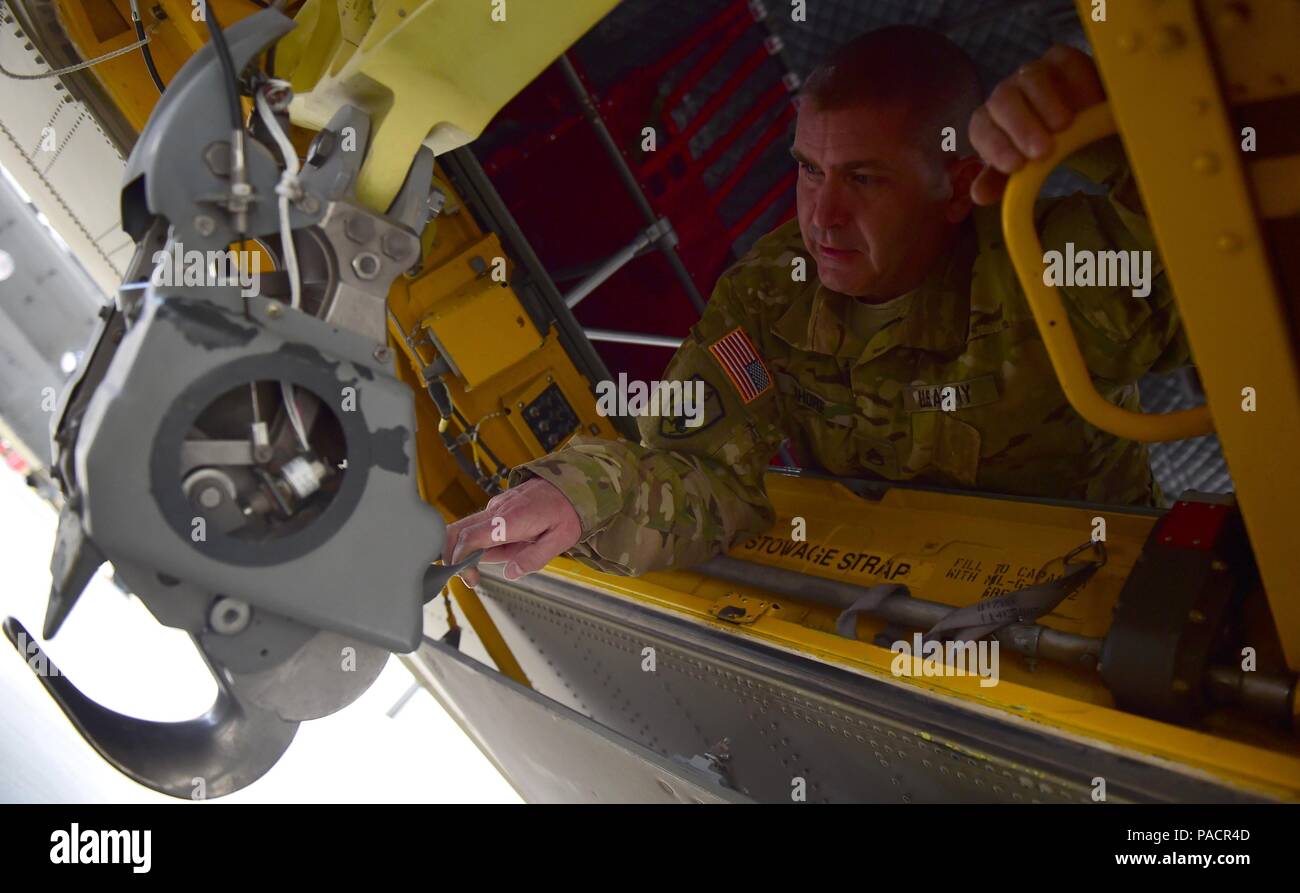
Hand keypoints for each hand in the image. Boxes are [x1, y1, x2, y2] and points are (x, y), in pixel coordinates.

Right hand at [441, 476, 582, 586]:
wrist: (573, 483)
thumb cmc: (568, 511)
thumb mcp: (560, 540)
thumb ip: (533, 558)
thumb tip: (510, 573)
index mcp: (510, 519)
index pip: (469, 538)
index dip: (460, 560)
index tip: (470, 578)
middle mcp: (498, 510)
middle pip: (457, 530)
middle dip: (451, 555)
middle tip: (468, 577)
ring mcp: (496, 507)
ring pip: (465, 529)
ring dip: (465, 551)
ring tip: (483, 568)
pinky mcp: (498, 507)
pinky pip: (480, 526)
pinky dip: (478, 543)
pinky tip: (499, 552)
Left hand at [969, 45, 1105, 205]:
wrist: (1085, 126)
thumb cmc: (1046, 149)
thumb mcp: (1026, 168)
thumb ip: (1002, 181)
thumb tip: (979, 194)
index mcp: (992, 122)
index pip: (981, 129)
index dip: (994, 147)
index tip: (1016, 166)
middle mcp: (1009, 94)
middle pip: (1002, 101)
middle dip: (1020, 126)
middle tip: (1042, 151)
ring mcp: (1036, 74)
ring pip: (1031, 78)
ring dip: (1046, 103)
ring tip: (1064, 126)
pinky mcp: (1065, 60)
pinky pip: (1066, 63)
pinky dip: (1077, 82)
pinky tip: (1090, 103)